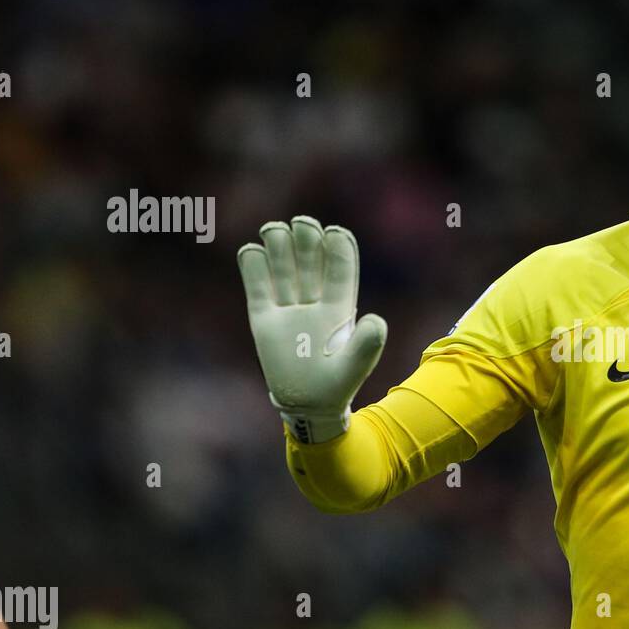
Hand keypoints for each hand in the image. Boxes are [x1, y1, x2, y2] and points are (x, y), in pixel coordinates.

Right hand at [238, 217, 386, 442]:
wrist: (307, 406)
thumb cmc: (336, 387)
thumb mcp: (354, 368)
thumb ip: (366, 346)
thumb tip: (377, 321)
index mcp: (340, 309)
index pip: (341, 273)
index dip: (339, 252)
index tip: (335, 232)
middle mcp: (314, 303)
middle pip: (311, 264)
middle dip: (308, 242)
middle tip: (303, 223)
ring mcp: (288, 309)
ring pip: (284, 271)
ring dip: (280, 249)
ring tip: (275, 229)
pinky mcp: (264, 320)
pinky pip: (258, 289)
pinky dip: (253, 269)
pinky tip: (251, 251)